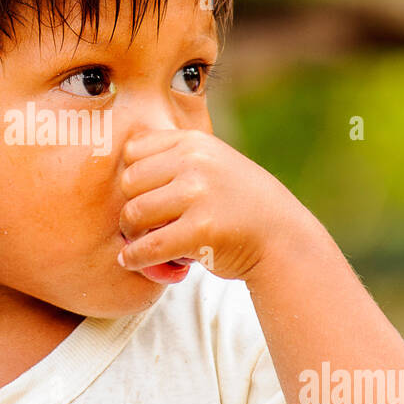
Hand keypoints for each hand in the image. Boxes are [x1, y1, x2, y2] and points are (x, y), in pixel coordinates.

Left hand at [116, 128, 300, 282]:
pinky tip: (133, 261)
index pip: (134, 151)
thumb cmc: (239, 205)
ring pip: (133, 214)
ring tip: (147, 242)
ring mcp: (198, 194)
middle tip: (144, 227)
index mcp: (195, 142)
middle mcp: (195, 162)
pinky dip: (134, 258)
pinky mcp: (200, 230)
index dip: (133, 178)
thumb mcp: (214, 165)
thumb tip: (120, 175)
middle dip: (131, 207)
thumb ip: (176, 162)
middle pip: (129, 183)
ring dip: (133, 235)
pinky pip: (148, 246)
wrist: (282, 238)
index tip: (145, 197)